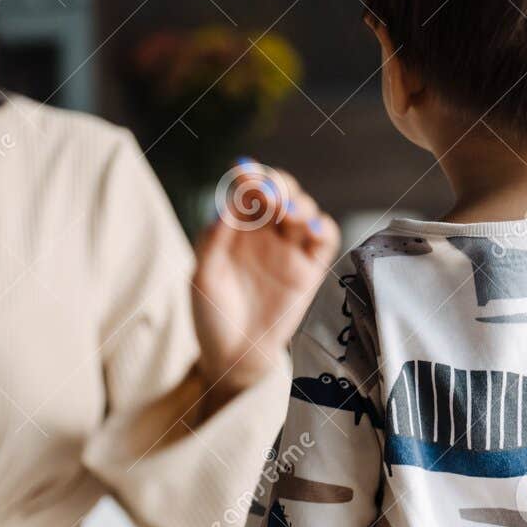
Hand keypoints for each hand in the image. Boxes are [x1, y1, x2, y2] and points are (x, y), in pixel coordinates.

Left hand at [191, 160, 339, 400]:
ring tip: (287, 212)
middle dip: (277, 184)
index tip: (243, 170)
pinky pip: (324, 240)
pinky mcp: (309, 270)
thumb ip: (212, 242)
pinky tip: (312, 227)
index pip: (248, 191)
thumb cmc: (212, 314)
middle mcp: (266, 233)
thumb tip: (228, 207)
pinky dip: (323, 227)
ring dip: (299, 203)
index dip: (249, 176)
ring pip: (304, 210)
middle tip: (267, 193)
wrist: (232, 355)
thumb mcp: (202, 277)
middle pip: (281, 192)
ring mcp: (289, 250)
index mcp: (238, 227)